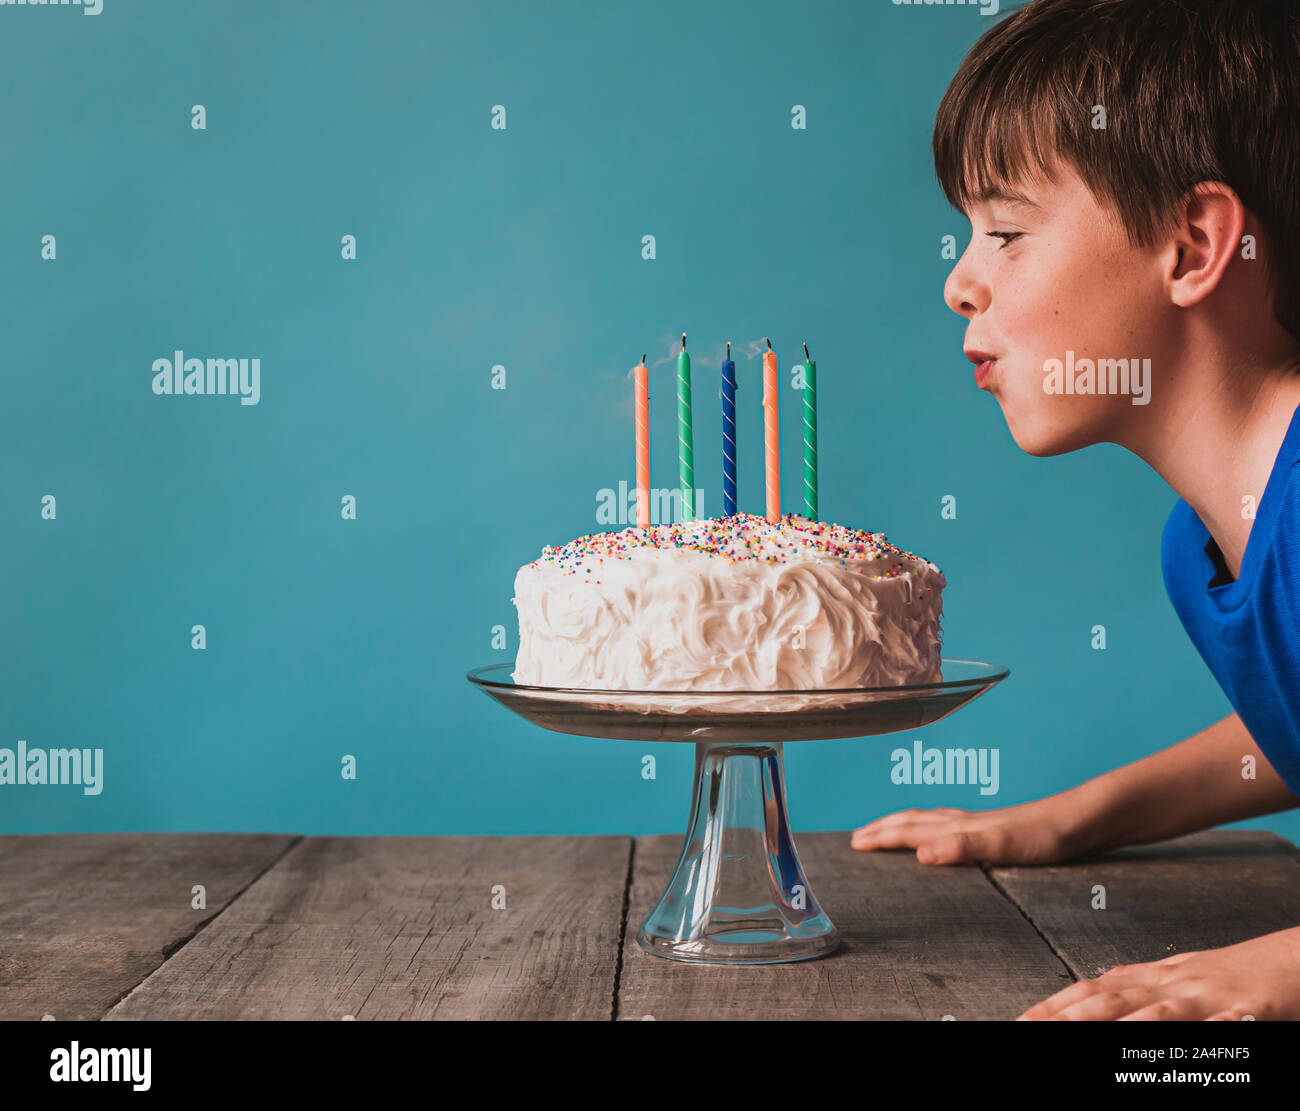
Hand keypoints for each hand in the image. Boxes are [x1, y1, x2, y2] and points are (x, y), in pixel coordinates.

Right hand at [851, 800, 1078, 865]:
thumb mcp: (1003, 846)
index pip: (909, 831)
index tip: (855, 843)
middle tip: (859, 837)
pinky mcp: (998, 830)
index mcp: (960, 827)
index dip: (881, 837)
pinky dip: (934, 828)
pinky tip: (947, 835)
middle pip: (914, 821)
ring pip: (931, 820)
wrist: (1083, 820)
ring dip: (905, 825)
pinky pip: (952, 825)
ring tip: (891, 829)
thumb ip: (961, 847)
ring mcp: (982, 823)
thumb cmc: (1046, 836)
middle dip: (884, 828)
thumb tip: (918, 854)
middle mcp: (965, 821)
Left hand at [1017, 926, 1299, 1019]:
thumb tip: (1090, 993)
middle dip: (1066, 1016)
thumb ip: (1138, 987)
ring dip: (1113, 1024)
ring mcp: (1206, 995)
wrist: (1294, 957)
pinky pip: (1217, 1026)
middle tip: (1030, 1026)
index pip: (1092, 990)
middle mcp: (1171, 982)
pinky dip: (1193, 1033)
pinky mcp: (1246, 1009)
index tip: (1021, 1019)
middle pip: (1110, 999)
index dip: (1055, 1006)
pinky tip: (1168, 1041)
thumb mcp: (1180, 978)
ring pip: (1154, 1011)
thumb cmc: (1234, 974)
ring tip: (1076, 1031)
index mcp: (1153, 978)